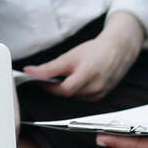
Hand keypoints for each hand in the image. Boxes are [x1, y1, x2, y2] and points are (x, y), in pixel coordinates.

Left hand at [22, 11, 144, 100]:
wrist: (117, 50)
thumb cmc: (95, 50)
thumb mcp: (70, 55)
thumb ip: (50, 67)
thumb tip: (30, 72)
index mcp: (88, 74)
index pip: (63, 89)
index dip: (49, 86)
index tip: (39, 80)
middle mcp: (95, 87)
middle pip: (67, 93)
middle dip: (56, 86)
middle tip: (50, 77)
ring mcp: (99, 94)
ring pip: (74, 96)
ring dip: (66, 88)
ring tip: (68, 74)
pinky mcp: (101, 97)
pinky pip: (82, 97)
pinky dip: (76, 89)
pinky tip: (78, 79)